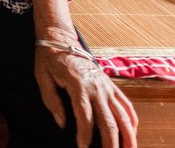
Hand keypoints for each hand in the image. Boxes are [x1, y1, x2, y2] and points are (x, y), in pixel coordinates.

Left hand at [33, 33, 138, 147]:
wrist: (61, 38)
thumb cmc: (50, 58)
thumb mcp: (42, 78)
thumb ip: (51, 102)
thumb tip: (62, 123)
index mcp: (78, 85)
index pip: (85, 117)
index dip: (85, 135)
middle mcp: (97, 87)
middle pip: (109, 120)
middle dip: (110, 143)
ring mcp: (106, 86)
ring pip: (123, 115)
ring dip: (128, 135)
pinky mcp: (111, 84)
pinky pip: (126, 104)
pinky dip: (132, 120)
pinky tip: (133, 133)